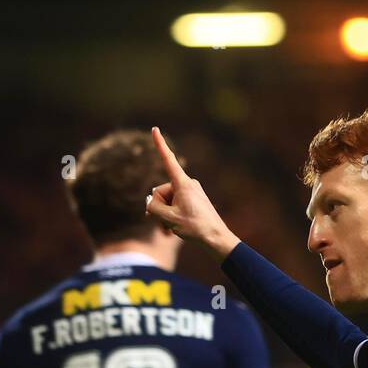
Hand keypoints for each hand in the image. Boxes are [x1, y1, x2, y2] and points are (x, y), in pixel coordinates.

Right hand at [143, 127, 240, 259]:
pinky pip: (175, 205)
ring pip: (167, 201)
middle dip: (159, 207)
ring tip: (170, 231)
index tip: (155, 128)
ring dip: (164, 216)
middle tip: (165, 224)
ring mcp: (190, 193)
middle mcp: (187, 184)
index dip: (159, 144)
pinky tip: (173, 231)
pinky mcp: (193, 201)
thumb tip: (150, 202)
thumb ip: (153, 207)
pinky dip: (171, 217)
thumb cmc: (195, 228)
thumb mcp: (168, 219)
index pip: (168, 160)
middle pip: (161, 191)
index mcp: (183, 183)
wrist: (217, 239)